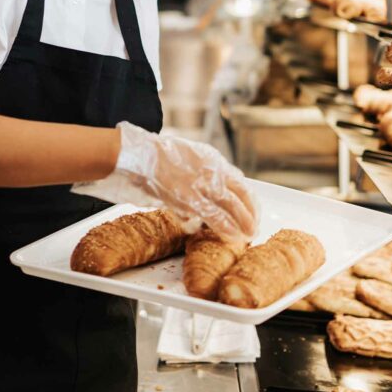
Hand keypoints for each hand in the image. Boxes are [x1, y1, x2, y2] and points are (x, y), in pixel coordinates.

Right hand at [72, 122, 257, 243]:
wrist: (138, 154)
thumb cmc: (154, 156)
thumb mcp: (185, 156)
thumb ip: (198, 172)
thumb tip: (201, 193)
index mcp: (211, 159)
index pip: (239, 181)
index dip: (248, 198)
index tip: (252, 209)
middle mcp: (212, 170)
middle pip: (241, 194)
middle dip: (250, 213)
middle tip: (254, 227)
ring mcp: (202, 183)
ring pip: (233, 206)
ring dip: (243, 223)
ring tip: (248, 235)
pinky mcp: (191, 198)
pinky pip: (215, 216)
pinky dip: (227, 228)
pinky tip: (234, 237)